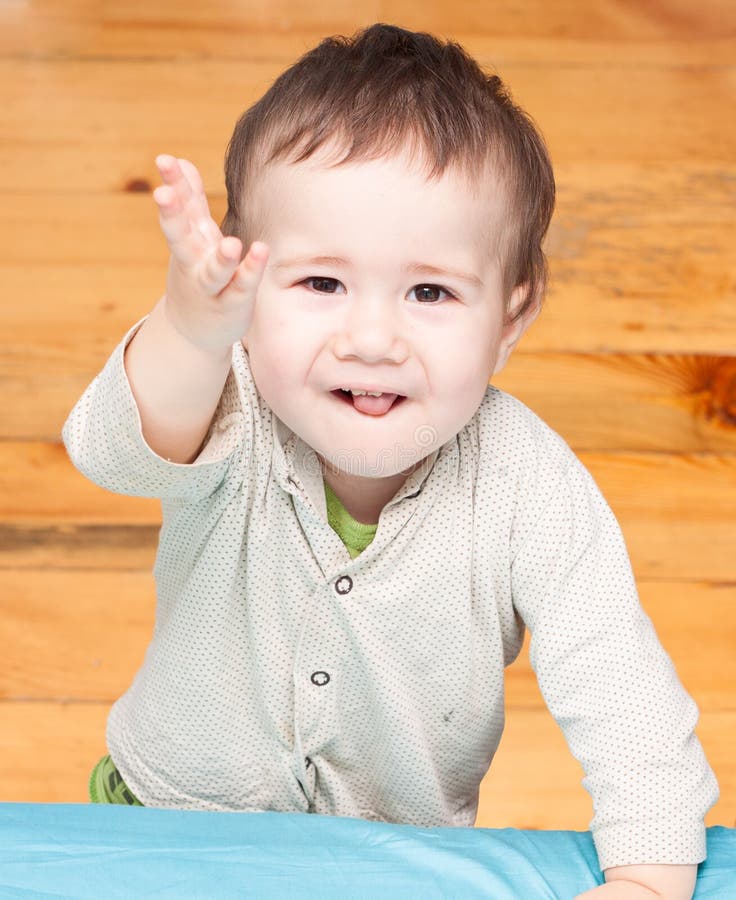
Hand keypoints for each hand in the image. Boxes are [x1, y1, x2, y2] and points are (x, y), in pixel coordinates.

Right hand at [152, 154, 267, 354]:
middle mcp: (193, 262)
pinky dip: (250, 273)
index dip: (173, 184)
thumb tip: (180, 162)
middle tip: (163, 194)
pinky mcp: (232, 303)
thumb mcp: (193, 236)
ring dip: (222, 260)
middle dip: (171, 215)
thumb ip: (190, 200)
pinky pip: (241, 288)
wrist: (194, 330)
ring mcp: (211, 285)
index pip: (178, 208)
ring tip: (232, 245)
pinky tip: (262, 253)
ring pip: (213, 273)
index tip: (164, 160)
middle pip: (179, 237)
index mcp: (186, 241)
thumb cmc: (197, 272)